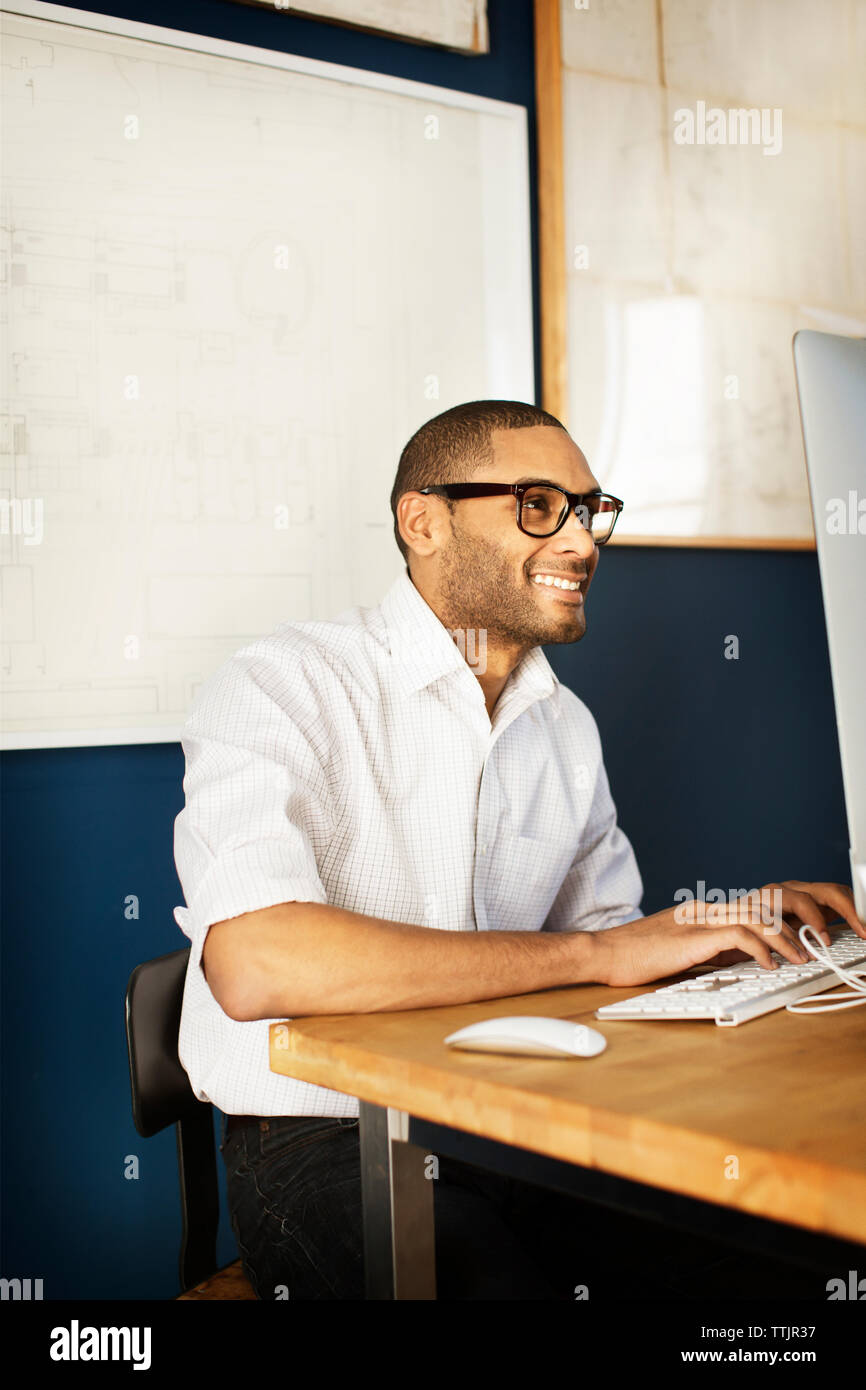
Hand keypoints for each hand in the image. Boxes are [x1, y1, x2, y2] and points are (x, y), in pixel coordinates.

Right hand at [589, 880, 864, 988]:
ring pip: (763, 911)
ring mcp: (705, 918)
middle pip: (778, 893)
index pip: (773, 895)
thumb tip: (758, 955)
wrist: (607, 953)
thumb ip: (726, 947)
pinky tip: (771, 966)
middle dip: (812, 911)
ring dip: (792, 934)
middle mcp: (717, 906)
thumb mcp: (696, 949)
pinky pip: (739, 934)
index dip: (807, 906)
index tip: (830, 926)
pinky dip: (762, 950)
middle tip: (832, 936)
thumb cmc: (644, 955)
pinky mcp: (694, 936)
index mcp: (719, 908)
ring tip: (808, 954)